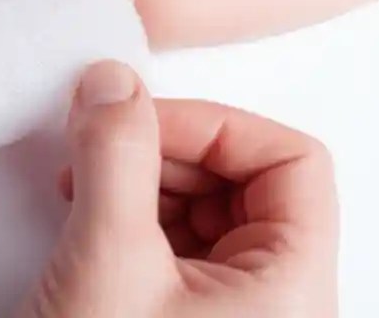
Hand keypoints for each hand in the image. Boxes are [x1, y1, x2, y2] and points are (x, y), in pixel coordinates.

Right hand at [21, 62, 337, 317]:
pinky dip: (130, 217)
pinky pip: (175, 245)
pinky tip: (84, 217)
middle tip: (104, 143)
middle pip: (248, 179)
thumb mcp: (108, 260)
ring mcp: (230, 314)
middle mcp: (275, 301)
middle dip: (168, 150)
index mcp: (293, 287)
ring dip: (141, 180)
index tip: (144, 120)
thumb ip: (116, 158)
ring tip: (84, 182)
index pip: (294, 161)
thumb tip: (112, 84)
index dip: (217, 126)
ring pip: (207, 209)